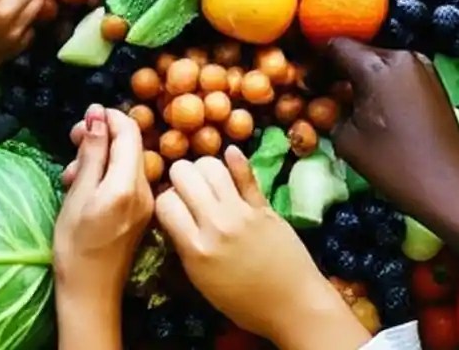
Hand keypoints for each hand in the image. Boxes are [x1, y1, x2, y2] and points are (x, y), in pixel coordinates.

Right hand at [55, 105, 153, 296]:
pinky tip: (85, 185)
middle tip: (73, 141)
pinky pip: (128, 180)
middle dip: (103, 136)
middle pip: (130, 146)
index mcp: (127, 184)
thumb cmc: (75, 245)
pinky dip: (108, 174)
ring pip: (127, 162)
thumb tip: (97, 115)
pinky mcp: (143, 212)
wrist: (90, 290)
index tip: (85, 118)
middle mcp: (145, 190)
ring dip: (102, 156)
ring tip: (71, 172)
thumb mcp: (77, 194)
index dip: (109, 118)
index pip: (129, 133)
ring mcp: (147, 202)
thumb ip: (92, 154)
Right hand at [155, 150, 368, 349]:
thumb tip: (175, 217)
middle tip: (186, 186)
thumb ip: (186, 247)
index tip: (172, 206)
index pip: (165, 203)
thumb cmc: (245, 303)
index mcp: (196, 249)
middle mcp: (216, 225)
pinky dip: (235, 160)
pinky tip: (230, 155)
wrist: (293, 304)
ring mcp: (242, 212)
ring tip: (207, 178)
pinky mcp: (264, 206)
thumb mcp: (202, 282)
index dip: (165, 200)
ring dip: (204, 167)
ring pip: (212, 166)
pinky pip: (246, 173)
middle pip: (184, 175)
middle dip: (179, 176)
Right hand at [326, 39, 458, 206]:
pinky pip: (399, 74)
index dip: (317, 63)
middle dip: (341, 71)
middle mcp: (402, 57)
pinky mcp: (434, 80)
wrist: (449, 186)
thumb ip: (333, 111)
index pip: (336, 47)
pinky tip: (377, 110)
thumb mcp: (347, 140)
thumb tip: (331, 100)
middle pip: (360, 53)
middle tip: (326, 96)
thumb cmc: (393, 164)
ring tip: (352, 106)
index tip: (308, 84)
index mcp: (377, 66)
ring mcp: (422, 66)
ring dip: (363, 78)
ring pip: (381, 63)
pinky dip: (383, 85)